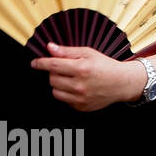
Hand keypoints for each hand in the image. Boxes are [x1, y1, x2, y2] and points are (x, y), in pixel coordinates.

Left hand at [30, 42, 145, 110]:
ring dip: (58, 84)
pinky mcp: (81, 107)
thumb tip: (50, 48)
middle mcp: (80, 85)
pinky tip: (76, 87)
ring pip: (55, 91)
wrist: (121, 83)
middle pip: (52, 79)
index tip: (34, 63)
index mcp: (81, 69)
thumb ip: (67, 51)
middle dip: (53, 72)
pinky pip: (64, 100)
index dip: (40, 63)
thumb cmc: (105, 66)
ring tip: (70, 78)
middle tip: (63, 68)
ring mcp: (80, 98)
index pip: (53, 65)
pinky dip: (66, 93)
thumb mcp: (88, 53)